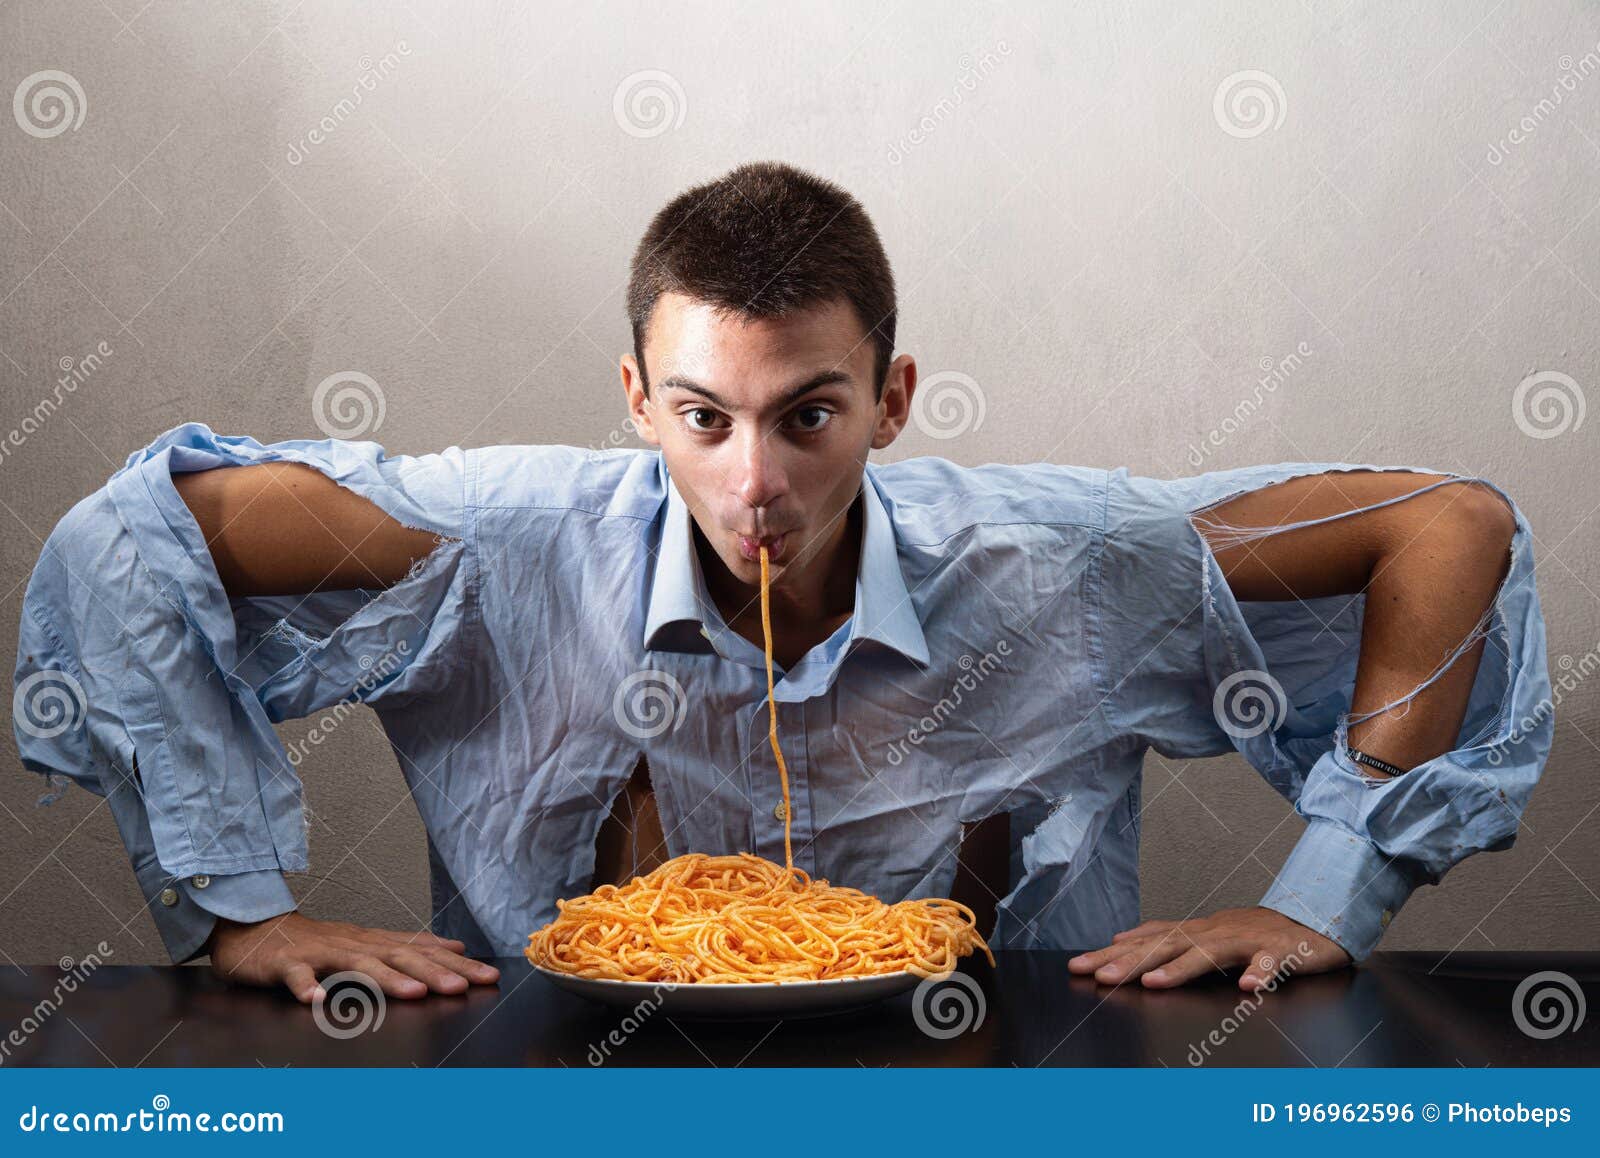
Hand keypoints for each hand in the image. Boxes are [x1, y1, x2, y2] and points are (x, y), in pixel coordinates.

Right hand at [205, 911, 499, 1003]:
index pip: (422, 952)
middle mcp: (353, 944)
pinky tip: (317, 1002)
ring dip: (385, 979)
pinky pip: (295, 977)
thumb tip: (454, 947)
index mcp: (373, 942)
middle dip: (432, 972)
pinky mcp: (286, 964)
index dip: (456, 964)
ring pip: (356, 965)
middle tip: (462, 987)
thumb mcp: (366, 943)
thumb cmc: (313, 942)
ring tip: (414, 993)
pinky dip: (307, 989)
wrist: (253, 930)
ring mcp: (319, 953)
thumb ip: (407, 947)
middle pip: (398, 957)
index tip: (489, 976)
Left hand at [1067, 907, 1350, 990]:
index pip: (1148, 941)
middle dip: (1132, 961)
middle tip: (1100, 976)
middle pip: (1169, 945)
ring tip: (1154, 983)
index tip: (1079, 965)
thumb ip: (1169, 937)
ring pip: (1213, 952)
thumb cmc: (1259, 933)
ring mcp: (1250, 939)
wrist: (1317, 919)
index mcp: (1198, 932)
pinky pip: (1273, 963)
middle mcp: (1217, 932)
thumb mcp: (1208, 935)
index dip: (1112, 954)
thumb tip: (1123, 937)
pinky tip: (1249, 987)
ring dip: (1183, 967)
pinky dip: (1261, 973)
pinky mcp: (1284, 951)